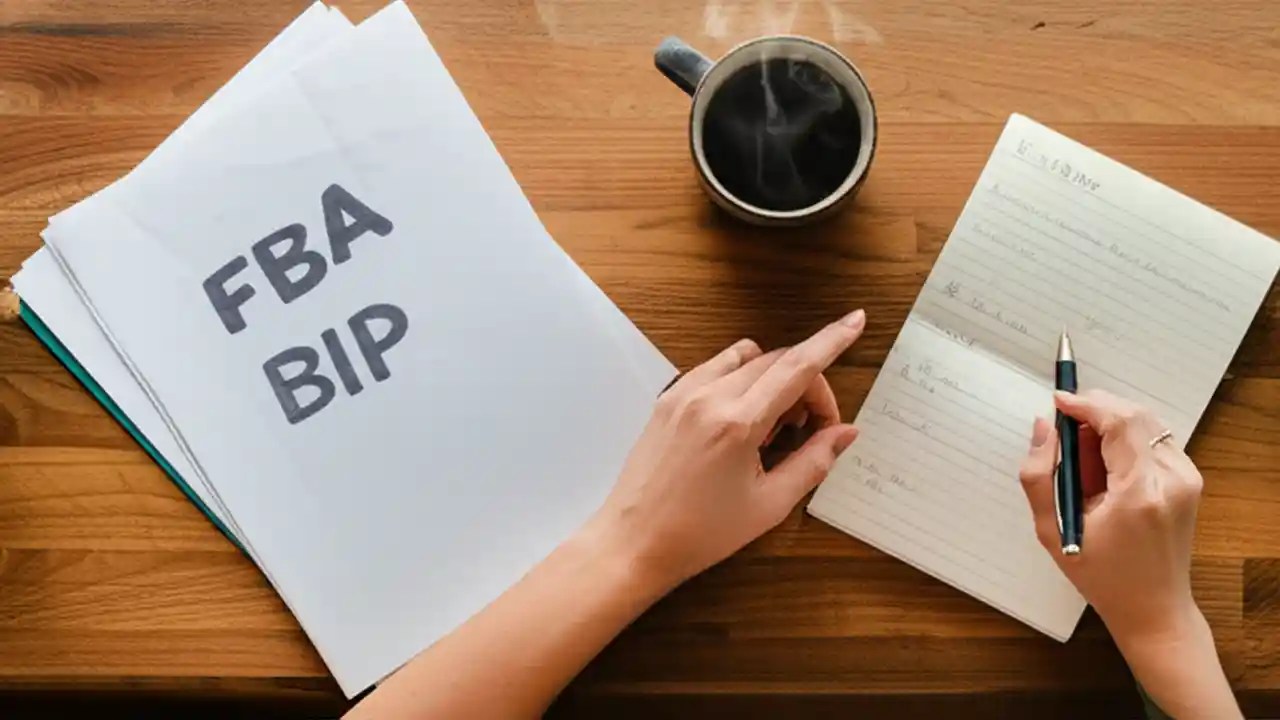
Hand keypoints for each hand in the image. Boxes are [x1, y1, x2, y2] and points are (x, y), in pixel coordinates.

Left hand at [586, 310, 865, 590]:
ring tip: (773, 428)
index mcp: (736, 423)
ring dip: (772, 379)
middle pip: (777, 362)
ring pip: (746, 359)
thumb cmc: (699, 533)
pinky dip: (741, 381)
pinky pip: (715, 369)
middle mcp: (707, 397)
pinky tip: (743, 422)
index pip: (796, 367)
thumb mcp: (768, 505)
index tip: (855, 321)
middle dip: (807, 388)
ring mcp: (682, 393)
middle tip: (811, 430)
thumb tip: (844, 433)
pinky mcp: (667, 399)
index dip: (831, 341)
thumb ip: (813, 462)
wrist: (634, 543)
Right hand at [1018, 389, 1203, 643]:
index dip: (1085, 404)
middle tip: (1063, 433)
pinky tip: (1106, 469)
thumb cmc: (1099, 575)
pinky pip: (1154, 439)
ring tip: (1083, 460)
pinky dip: (1125, 440)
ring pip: (1145, 423)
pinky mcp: (1190, 479)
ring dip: (1109, 426)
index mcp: (1139, 492)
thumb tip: (1043, 426)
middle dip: (1095, 411)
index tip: (1057, 401)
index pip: (1118, 422)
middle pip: (1134, 415)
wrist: (1154, 609)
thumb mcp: (1052, 530)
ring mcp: (1187, 478)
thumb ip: (1039, 474)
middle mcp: (1172, 478)